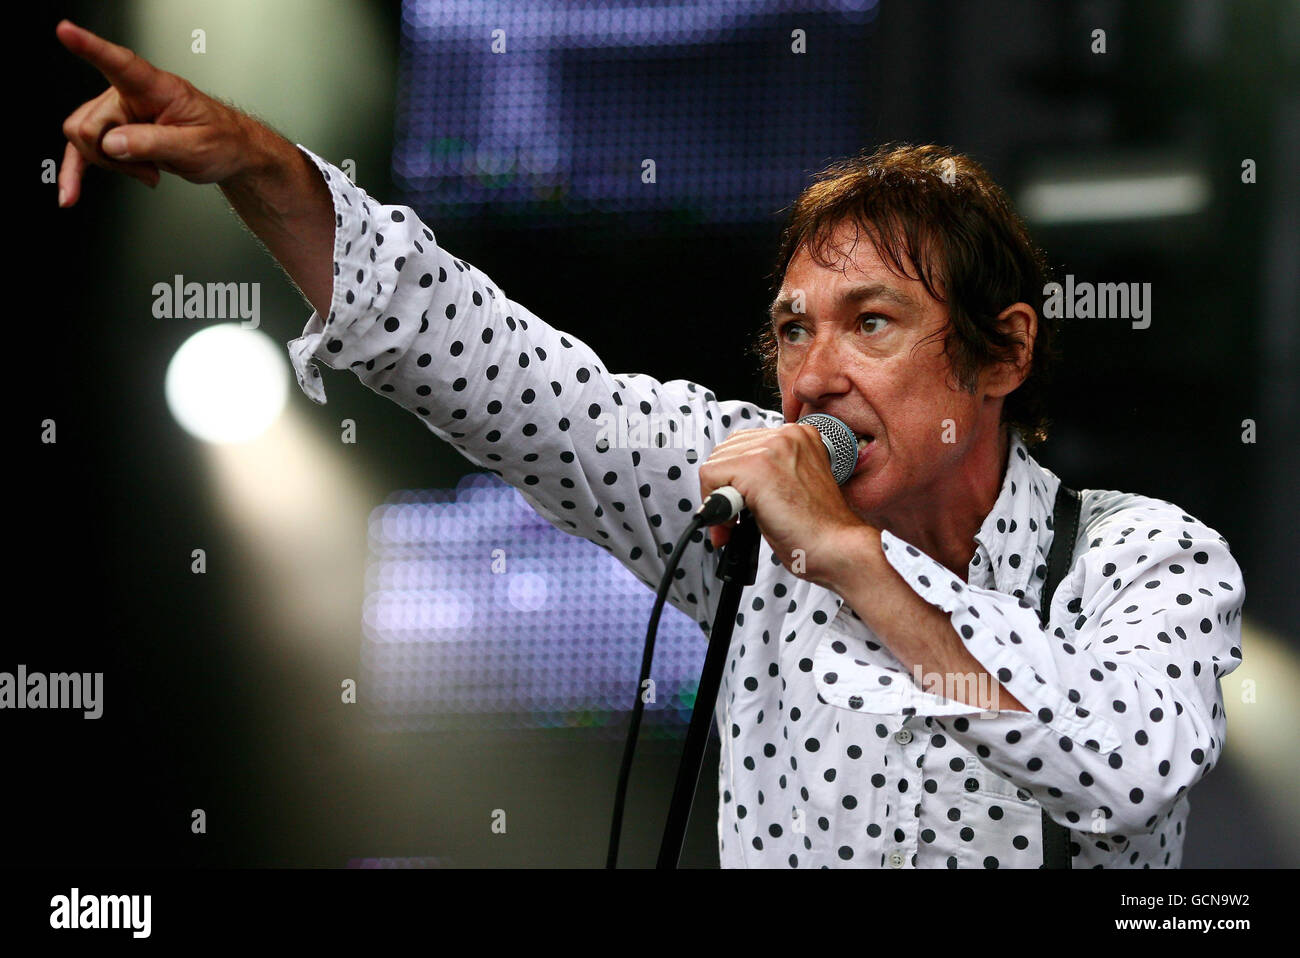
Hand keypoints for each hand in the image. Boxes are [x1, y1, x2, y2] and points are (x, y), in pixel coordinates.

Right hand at [57, 19, 253, 205]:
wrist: (229, 153)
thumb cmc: (221, 141)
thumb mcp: (196, 147)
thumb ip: (154, 143)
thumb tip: (112, 143)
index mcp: (156, 87)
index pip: (120, 63)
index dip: (91, 47)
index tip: (67, 31)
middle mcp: (130, 94)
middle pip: (90, 122)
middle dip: (111, 155)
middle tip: (150, 170)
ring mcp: (120, 113)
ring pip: (85, 139)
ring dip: (110, 164)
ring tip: (148, 172)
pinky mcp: (115, 132)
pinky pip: (83, 151)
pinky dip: (77, 172)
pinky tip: (73, 191)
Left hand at [698, 424, 870, 586]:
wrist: (838, 548)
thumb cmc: (820, 529)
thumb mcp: (792, 486)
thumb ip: (766, 473)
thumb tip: (727, 482)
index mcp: (798, 437)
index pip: (743, 445)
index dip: (734, 479)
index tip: (740, 505)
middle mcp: (787, 435)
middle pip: (725, 452)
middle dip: (723, 488)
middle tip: (734, 521)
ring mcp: (772, 448)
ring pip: (715, 464)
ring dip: (718, 498)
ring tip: (737, 523)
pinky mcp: (757, 467)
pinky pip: (710, 477)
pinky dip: (715, 506)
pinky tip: (734, 524)